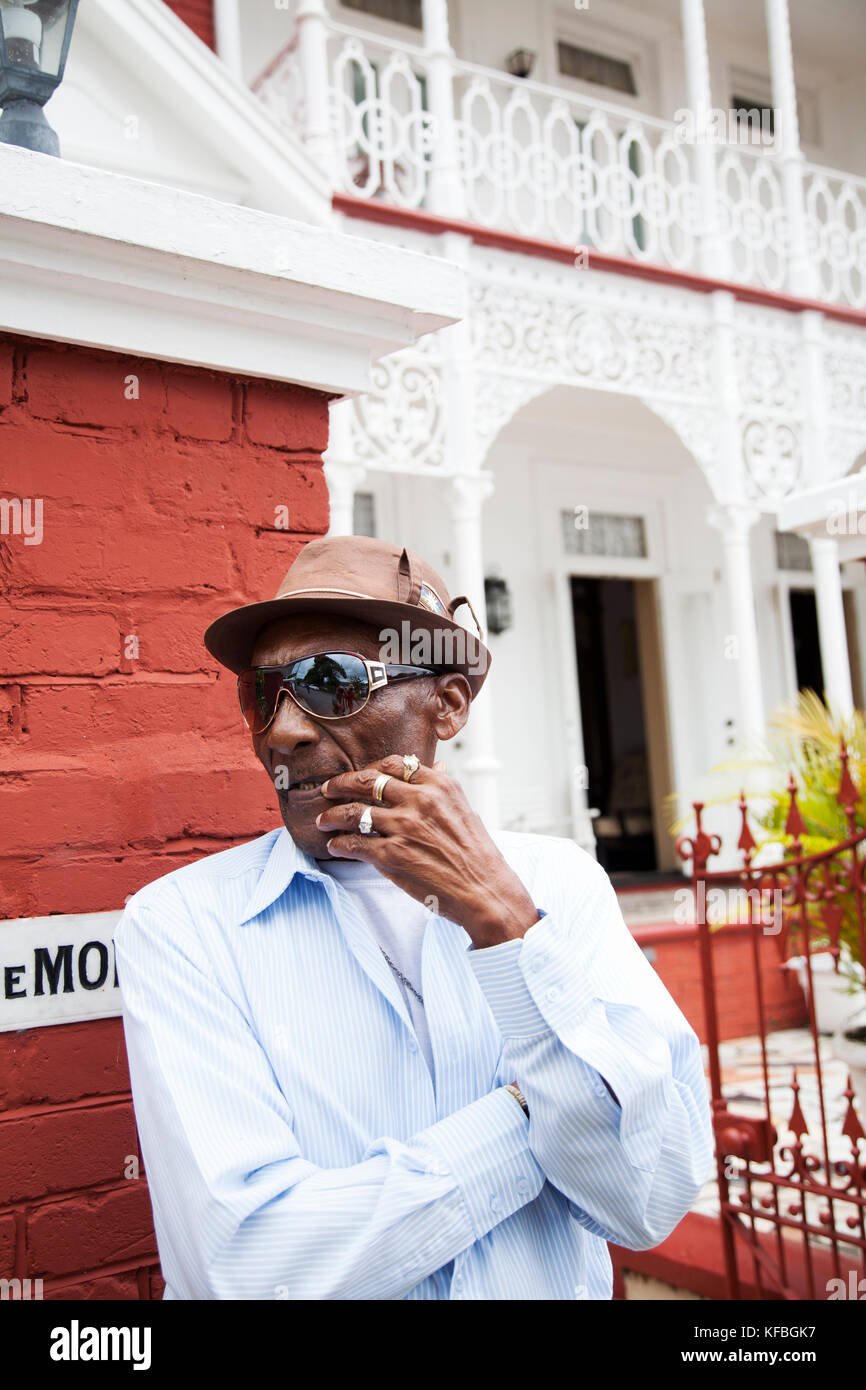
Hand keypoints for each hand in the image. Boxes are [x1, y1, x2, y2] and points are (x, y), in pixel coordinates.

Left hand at [316, 756, 539, 948]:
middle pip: (367, 782)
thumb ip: (443, 788)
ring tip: (323, 821)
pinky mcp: (392, 855)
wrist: (484, 890)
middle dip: (341, 783)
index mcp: (438, 785)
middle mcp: (419, 800)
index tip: (359, 774)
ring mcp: (403, 827)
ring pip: (354, 812)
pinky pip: (354, 843)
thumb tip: (435, 766)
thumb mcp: (465, 810)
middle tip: (328, 789)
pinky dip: (339, 844)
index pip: (394, 764)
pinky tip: (335, 845)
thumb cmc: (477, 854)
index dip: (370, 768)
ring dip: (333, 816)